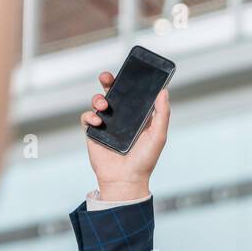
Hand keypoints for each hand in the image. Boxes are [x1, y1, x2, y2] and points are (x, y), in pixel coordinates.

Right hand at [81, 71, 169, 200]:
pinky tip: (98, 122)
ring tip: (103, 105)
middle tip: (106, 77)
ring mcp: (106, 125)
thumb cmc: (144, 160)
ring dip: (98, 98)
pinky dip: (90, 116)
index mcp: (137, 115)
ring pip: (98, 102)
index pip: (132, 93)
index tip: (128, 69)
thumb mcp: (158, 136)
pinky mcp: (93, 133)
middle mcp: (121, 118)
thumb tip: (163, 91)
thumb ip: (162, 113)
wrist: (125, 181)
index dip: (129, 80)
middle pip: (112, 92)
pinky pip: (87, 118)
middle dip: (108, 81)